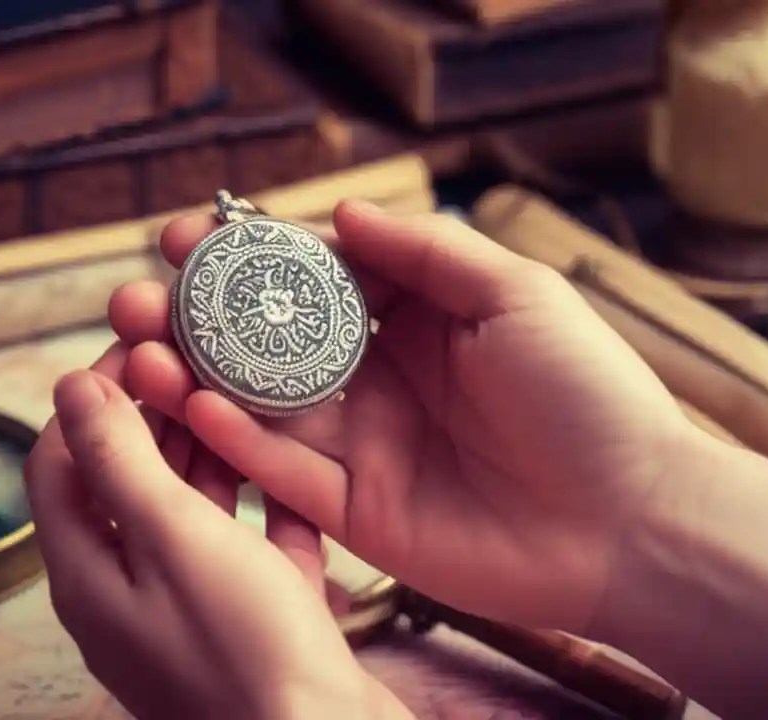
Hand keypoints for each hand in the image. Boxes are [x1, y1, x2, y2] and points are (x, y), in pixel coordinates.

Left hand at [23, 346, 410, 719]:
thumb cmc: (245, 652)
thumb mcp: (170, 538)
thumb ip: (118, 460)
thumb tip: (69, 386)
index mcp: (88, 576)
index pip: (60, 462)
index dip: (90, 396)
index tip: (138, 343)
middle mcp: (132, 591)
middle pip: (126, 479)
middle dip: (153, 412)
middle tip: (194, 353)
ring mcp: (196, 607)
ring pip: (192, 507)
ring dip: (210, 448)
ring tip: (241, 386)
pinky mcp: (257, 617)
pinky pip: (252, 541)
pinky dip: (264, 500)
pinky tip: (288, 457)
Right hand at [113, 201, 703, 630]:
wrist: (631, 519)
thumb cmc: (589, 396)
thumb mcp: (516, 295)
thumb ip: (428, 252)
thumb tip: (343, 213)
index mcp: (415, 319)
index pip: (313, 276)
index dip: (248, 255)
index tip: (187, 235)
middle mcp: (378, 378)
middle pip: (267, 341)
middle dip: (196, 318)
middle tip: (136, 299)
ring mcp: (363, 445)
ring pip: (258, 406)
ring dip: (192, 378)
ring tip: (136, 353)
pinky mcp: (357, 510)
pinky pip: (282, 474)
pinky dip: (234, 441)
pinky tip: (191, 407)